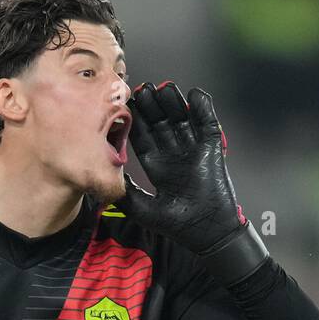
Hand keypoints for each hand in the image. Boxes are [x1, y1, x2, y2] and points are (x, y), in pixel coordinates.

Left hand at [123, 81, 268, 283]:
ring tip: (163, 87)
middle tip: (143, 89)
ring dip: (173, 102)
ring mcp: (193, 150)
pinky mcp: (212, 149)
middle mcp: (174, 155)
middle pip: (161, 123)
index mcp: (157, 166)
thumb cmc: (178, 225)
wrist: (208, 232)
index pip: (143, 137)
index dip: (135, 120)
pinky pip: (207, 123)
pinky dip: (202, 108)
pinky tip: (193, 94)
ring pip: (182, 119)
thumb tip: (106, 176)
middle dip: (152, 106)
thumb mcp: (143, 209)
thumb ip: (125, 192)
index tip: (126, 104)